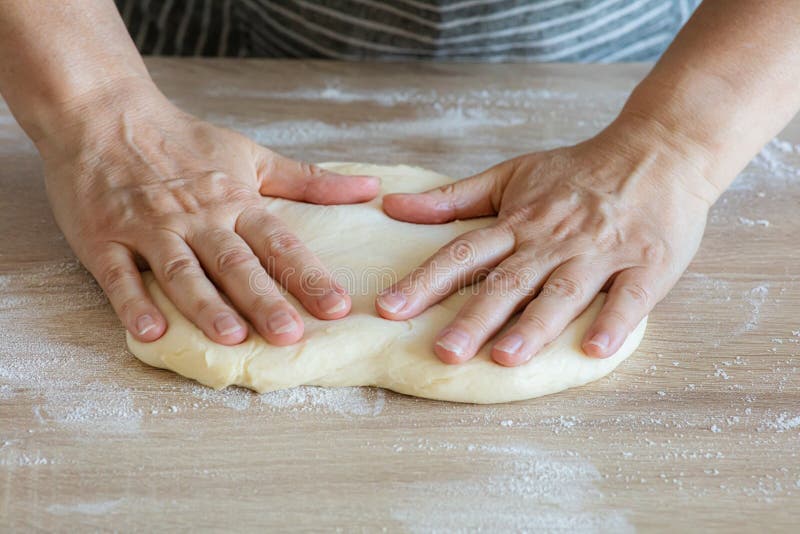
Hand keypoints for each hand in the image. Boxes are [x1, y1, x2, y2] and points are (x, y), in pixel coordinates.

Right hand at [40, 79, 378, 344]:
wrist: (104, 113)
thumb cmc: (184, 141)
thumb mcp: (252, 155)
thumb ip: (309, 181)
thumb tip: (369, 188)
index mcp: (235, 200)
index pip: (279, 243)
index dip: (308, 276)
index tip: (336, 307)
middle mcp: (197, 217)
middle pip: (235, 262)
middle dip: (263, 300)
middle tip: (289, 335)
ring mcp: (151, 228)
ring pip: (182, 271)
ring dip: (207, 305)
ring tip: (231, 337)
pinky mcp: (105, 238)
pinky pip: (119, 275)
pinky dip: (133, 303)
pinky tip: (151, 332)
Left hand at [376, 121, 714, 365]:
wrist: (657, 151)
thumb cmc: (577, 172)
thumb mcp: (509, 176)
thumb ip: (452, 198)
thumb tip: (391, 207)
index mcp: (519, 223)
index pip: (463, 253)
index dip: (425, 281)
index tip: (390, 309)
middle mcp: (553, 240)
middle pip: (508, 282)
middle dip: (473, 318)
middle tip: (443, 352)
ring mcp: (601, 252)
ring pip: (562, 292)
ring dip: (533, 326)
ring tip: (504, 358)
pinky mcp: (647, 264)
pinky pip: (629, 296)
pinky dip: (614, 321)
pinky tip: (594, 348)